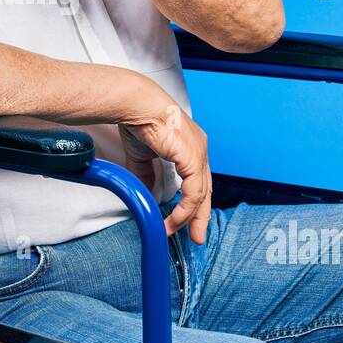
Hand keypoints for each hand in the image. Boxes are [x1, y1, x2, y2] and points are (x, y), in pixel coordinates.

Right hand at [118, 96, 212, 244]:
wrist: (137, 106)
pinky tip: (175, 220)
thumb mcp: (143, 155)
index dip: (194, 201)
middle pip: (205, 190)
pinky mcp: (193, 159)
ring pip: (201, 194)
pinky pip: (193, 193)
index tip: (187, 220)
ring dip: (191, 217)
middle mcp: (200, 149)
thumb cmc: (140, 121)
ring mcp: (199, 154)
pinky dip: (185, 209)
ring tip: (181, 233)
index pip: (198, 180)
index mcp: (191, 146)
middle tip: (196, 236)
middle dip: (200, 216)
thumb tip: (147, 192)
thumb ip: (147, 175)